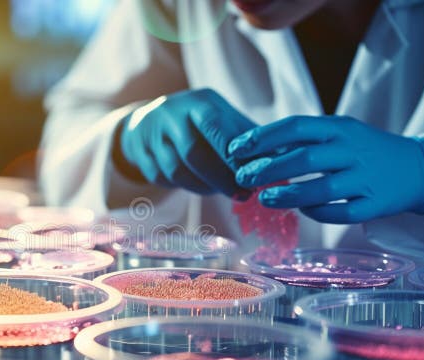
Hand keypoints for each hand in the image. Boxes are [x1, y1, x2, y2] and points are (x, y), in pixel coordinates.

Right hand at [118, 88, 254, 195]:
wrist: (147, 121)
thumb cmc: (197, 122)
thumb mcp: (219, 116)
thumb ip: (245, 134)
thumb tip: (282, 157)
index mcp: (197, 102)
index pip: (215, 127)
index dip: (232, 154)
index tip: (253, 174)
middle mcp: (171, 115)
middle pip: (194, 152)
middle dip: (221, 177)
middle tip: (243, 194)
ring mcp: (152, 136)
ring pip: (178, 171)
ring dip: (204, 186)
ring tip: (224, 191)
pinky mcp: (142, 156)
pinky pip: (166, 179)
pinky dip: (186, 187)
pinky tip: (201, 186)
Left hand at [228, 115, 423, 223]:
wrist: (418, 169)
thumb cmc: (363, 150)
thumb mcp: (338, 134)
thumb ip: (302, 141)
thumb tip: (255, 152)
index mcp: (339, 128)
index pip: (294, 127)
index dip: (261, 138)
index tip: (235, 150)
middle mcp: (352, 150)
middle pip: (304, 158)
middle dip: (268, 169)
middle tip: (244, 178)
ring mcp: (365, 178)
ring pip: (321, 189)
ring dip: (287, 195)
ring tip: (265, 199)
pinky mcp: (374, 205)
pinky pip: (338, 212)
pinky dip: (316, 212)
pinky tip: (302, 210)